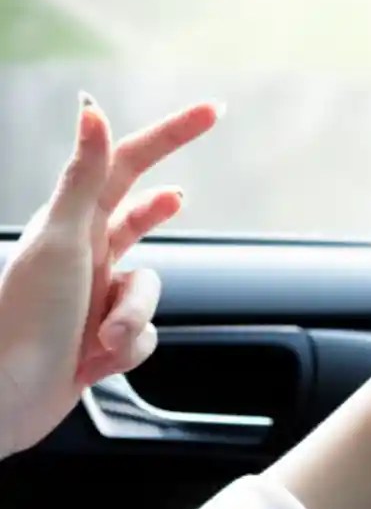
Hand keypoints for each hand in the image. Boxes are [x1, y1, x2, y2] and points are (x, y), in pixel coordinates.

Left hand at [0, 94, 219, 457]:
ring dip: (134, 318)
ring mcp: (95, 295)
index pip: (128, 162)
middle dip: (158, 218)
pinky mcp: (103, 336)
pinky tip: (93, 364)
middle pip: (140, 218)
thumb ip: (84, 174)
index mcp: (71, 221)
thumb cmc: (22, 318)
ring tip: (100, 341)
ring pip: (150, 288)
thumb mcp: (61, 239)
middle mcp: (85, 252)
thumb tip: (93, 106)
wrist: (6, 402)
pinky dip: (128, 350)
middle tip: (183, 195)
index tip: (212, 111)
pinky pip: (145, 333)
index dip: (172, 134)